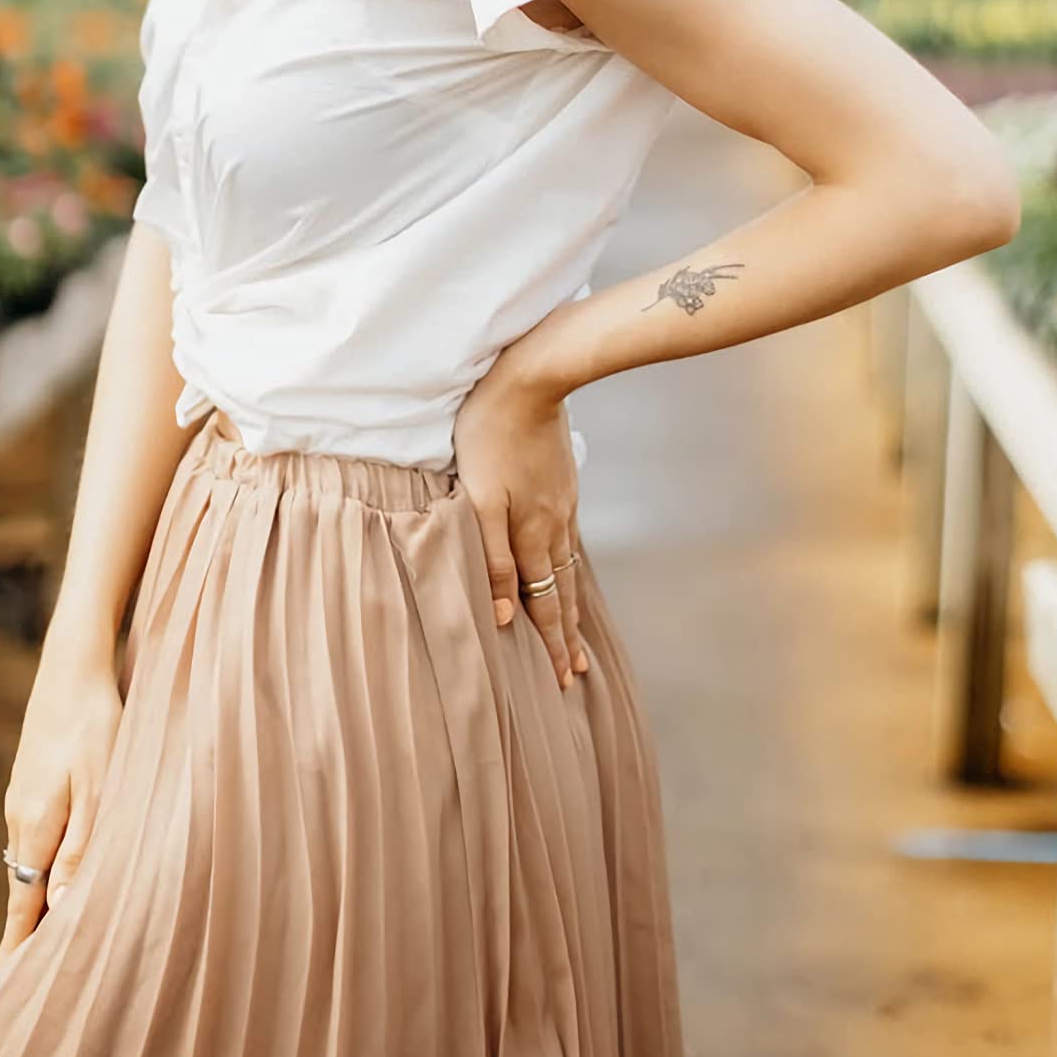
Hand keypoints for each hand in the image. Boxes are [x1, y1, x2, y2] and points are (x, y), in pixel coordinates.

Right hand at [0, 656, 121, 965]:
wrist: (73, 665)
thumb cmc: (96, 724)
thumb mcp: (99, 787)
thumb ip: (81, 849)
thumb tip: (59, 910)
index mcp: (36, 828)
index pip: (21, 908)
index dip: (14, 952)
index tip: (0, 996)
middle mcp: (21, 820)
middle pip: (20, 893)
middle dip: (20, 938)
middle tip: (12, 987)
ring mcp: (23, 800)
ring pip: (27, 866)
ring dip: (31, 905)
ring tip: (36, 943)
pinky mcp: (33, 784)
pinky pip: (34, 841)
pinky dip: (39, 871)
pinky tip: (51, 877)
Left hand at [453, 362, 587, 688]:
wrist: (532, 378)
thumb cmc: (491, 434)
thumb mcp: (480, 498)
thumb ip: (491, 557)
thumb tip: (504, 616)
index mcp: (533, 534)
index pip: (544, 604)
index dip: (551, 643)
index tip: (564, 679)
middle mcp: (554, 525)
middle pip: (562, 592)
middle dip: (566, 634)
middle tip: (576, 671)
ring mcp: (564, 503)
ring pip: (568, 566)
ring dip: (570, 603)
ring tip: (576, 630)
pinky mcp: (564, 482)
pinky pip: (569, 539)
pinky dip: (570, 567)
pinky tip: (567, 565)